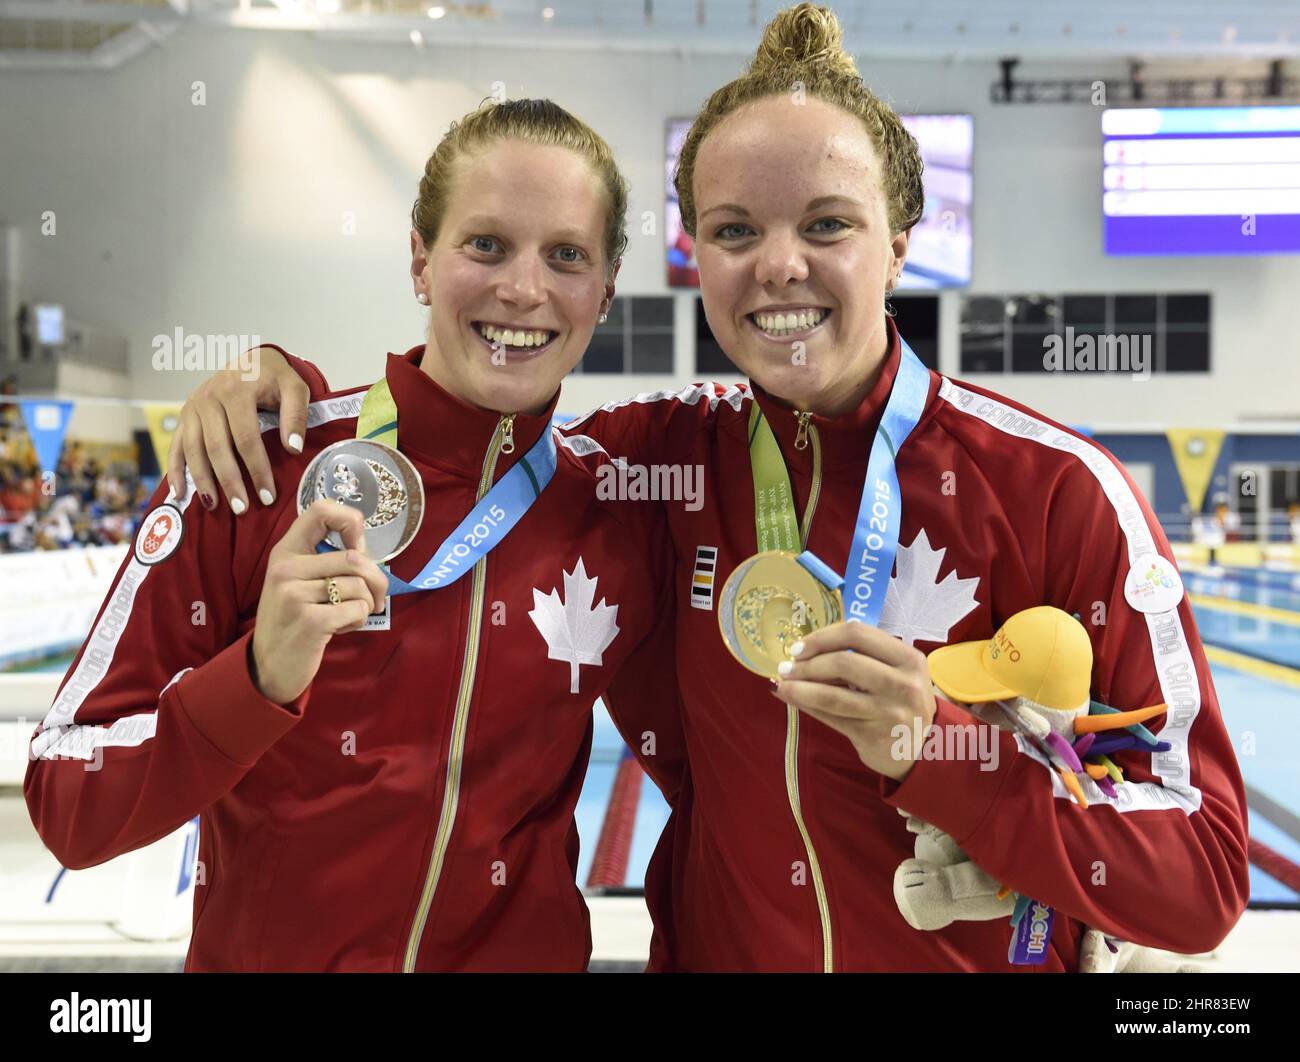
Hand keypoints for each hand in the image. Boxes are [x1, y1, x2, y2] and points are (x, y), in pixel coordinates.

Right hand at [166, 344, 306, 514]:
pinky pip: (175, 446)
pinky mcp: (183, 416)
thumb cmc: (275, 378)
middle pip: (217, 447)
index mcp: (236, 390)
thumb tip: (293, 448)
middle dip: (229, 481)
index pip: (246, 438)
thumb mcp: (295, 388)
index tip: (267, 495)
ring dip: (203, 480)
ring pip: (193, 450)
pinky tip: (180, 494)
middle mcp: (208, 398)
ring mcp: (192, 407)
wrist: (251, 361)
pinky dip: (175, 471)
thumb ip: (296, 415)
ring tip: (215, 506)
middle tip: (242, 508)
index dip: (256, 469)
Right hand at [251, 501, 389, 704]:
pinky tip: (342, 627)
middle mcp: (286, 568)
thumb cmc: (294, 619)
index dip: (351, 522)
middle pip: (355, 558)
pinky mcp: (311, 621)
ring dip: (366, 604)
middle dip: (376, 580)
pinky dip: (359, 619)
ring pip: (359, 585)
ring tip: (348, 615)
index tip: (358, 547)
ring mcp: (295, 594)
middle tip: (372, 596)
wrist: (269, 665)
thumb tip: (367, 549)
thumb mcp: (298, 581)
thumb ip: (326, 560)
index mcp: (286, 551)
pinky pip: (358, 609)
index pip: (321, 510)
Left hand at [771, 621, 935, 780]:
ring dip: (799, 688)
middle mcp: (902, 684)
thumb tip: (807, 648)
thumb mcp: (897, 673)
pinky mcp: (873, 736)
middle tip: (787, 667)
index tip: (801, 646)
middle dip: (808, 664)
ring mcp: (888, 713)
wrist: (924, 749)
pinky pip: (830, 717)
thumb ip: (863, 657)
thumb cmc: (902, 701)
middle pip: (843, 663)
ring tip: (782, 684)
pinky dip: (806, 706)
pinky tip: (791, 699)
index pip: (858, 633)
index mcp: (908, 659)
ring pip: (832, 695)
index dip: (823, 636)